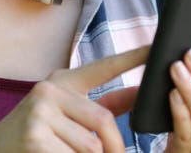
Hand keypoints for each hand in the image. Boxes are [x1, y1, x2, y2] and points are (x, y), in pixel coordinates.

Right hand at [0, 46, 148, 152]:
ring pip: (91, 144)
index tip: (155, 48)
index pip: (104, 67)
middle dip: (115, 146)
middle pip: (104, 119)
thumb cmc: (36, 135)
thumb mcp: (66, 114)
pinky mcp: (35, 135)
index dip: (132, 58)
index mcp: (62, 81)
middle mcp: (51, 89)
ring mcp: (40, 112)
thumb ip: (103, 104)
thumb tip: (138, 93)